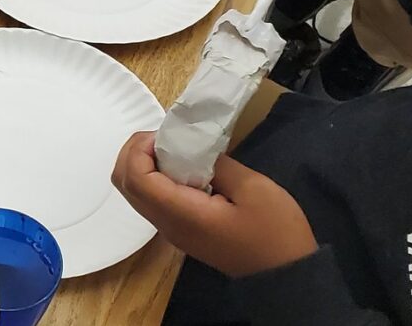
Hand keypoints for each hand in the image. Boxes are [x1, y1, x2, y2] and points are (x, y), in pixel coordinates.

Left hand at [112, 132, 316, 276]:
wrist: (286, 278)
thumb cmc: (275, 234)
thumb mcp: (254, 189)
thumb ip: (218, 164)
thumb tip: (193, 150)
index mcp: (182, 215)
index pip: (135, 179)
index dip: (138, 150)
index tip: (163, 134)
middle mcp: (168, 225)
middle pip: (125, 185)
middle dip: (134, 153)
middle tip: (163, 137)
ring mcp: (173, 231)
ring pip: (136, 193)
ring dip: (144, 165)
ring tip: (174, 148)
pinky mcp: (183, 231)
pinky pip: (153, 200)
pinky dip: (155, 178)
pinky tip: (183, 167)